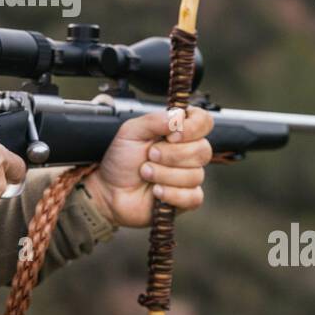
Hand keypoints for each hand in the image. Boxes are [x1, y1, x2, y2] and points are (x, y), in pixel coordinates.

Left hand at [85, 103, 214, 228]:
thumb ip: (154, 120)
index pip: (204, 121)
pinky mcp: (187, 198)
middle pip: (203, 150)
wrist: (110, 191)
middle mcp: (187, 152)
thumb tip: (179, 116)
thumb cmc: (121, 160)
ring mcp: (189, 176)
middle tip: (150, 156)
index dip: (193, 128)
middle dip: (172, 155)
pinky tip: (156, 192)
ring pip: (196, 174)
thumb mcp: (130, 132)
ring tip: (146, 173)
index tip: (172, 135)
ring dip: (165, 174)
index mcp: (177, 132)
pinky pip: (193, 196)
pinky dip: (172, 194)